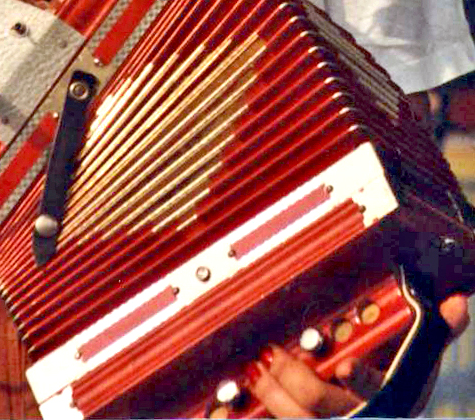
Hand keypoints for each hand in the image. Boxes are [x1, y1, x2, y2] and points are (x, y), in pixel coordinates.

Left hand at [251, 295, 468, 417]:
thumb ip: (435, 334)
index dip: (360, 379)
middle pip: (321, 402)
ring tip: (257, 368)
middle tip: (274, 353)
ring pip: (295, 419)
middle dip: (293, 377)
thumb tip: (457, 302)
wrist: (387, 419)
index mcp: (387, 398)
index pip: (373, 390)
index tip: (346, 365)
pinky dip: (268, 407)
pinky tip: (256, 387)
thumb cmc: (399, 395)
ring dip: (272, 392)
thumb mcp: (419, 366)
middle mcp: (360, 417)